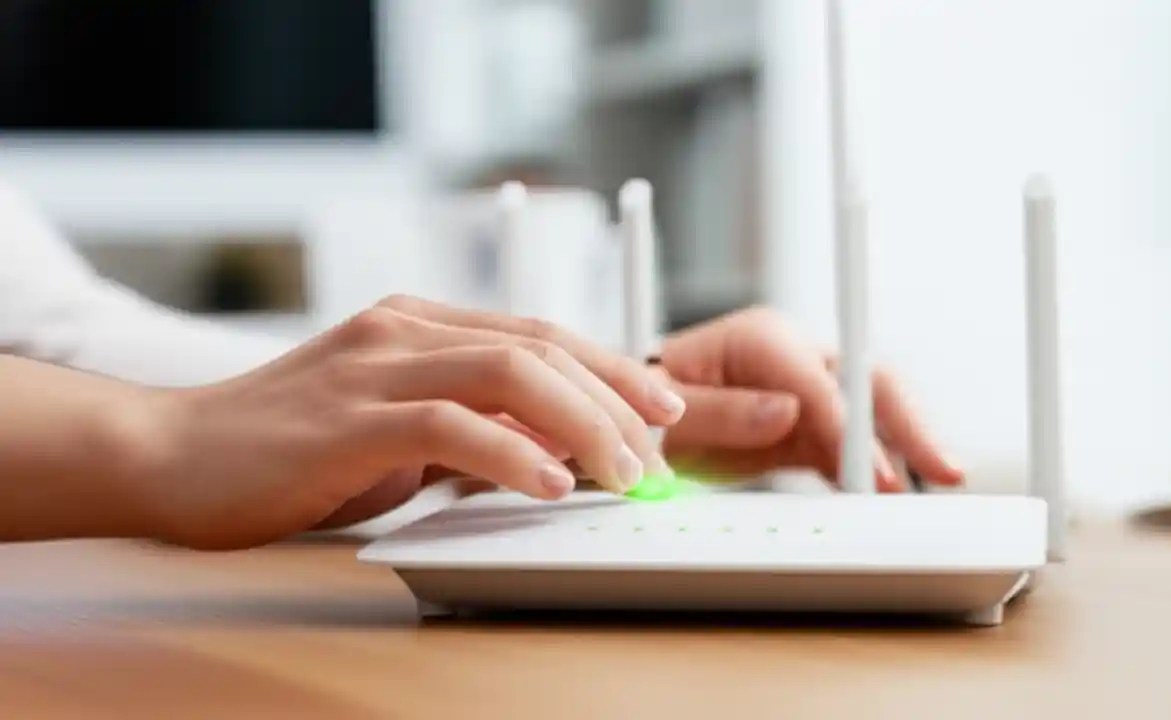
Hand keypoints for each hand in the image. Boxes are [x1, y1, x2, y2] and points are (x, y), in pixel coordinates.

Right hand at [132, 296, 684, 548]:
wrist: (171, 456)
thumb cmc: (288, 451)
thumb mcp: (396, 434)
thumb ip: (471, 430)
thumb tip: (556, 449)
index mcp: (418, 325)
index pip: (539, 332)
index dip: (612, 368)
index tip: (662, 410)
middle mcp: (404, 330)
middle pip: (540, 344)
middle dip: (616, 396)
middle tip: (659, 452)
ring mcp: (375, 366)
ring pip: (511, 372)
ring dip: (583, 423)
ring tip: (623, 472)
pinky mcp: (349, 417)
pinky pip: (451, 424)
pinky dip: (511, 452)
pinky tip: (550, 484)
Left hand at [657, 307, 962, 491]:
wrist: (646, 416)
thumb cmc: (649, 403)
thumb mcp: (669, 407)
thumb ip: (719, 410)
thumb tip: (785, 414)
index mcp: (762, 339)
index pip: (818, 382)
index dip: (848, 426)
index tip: (869, 470)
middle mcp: (797, 358)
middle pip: (869, 383)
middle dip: (909, 424)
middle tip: (943, 469)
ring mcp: (812, 393)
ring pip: (875, 414)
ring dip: (909, 448)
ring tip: (942, 480)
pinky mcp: (815, 429)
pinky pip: (856, 448)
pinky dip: (879, 470)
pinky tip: (896, 495)